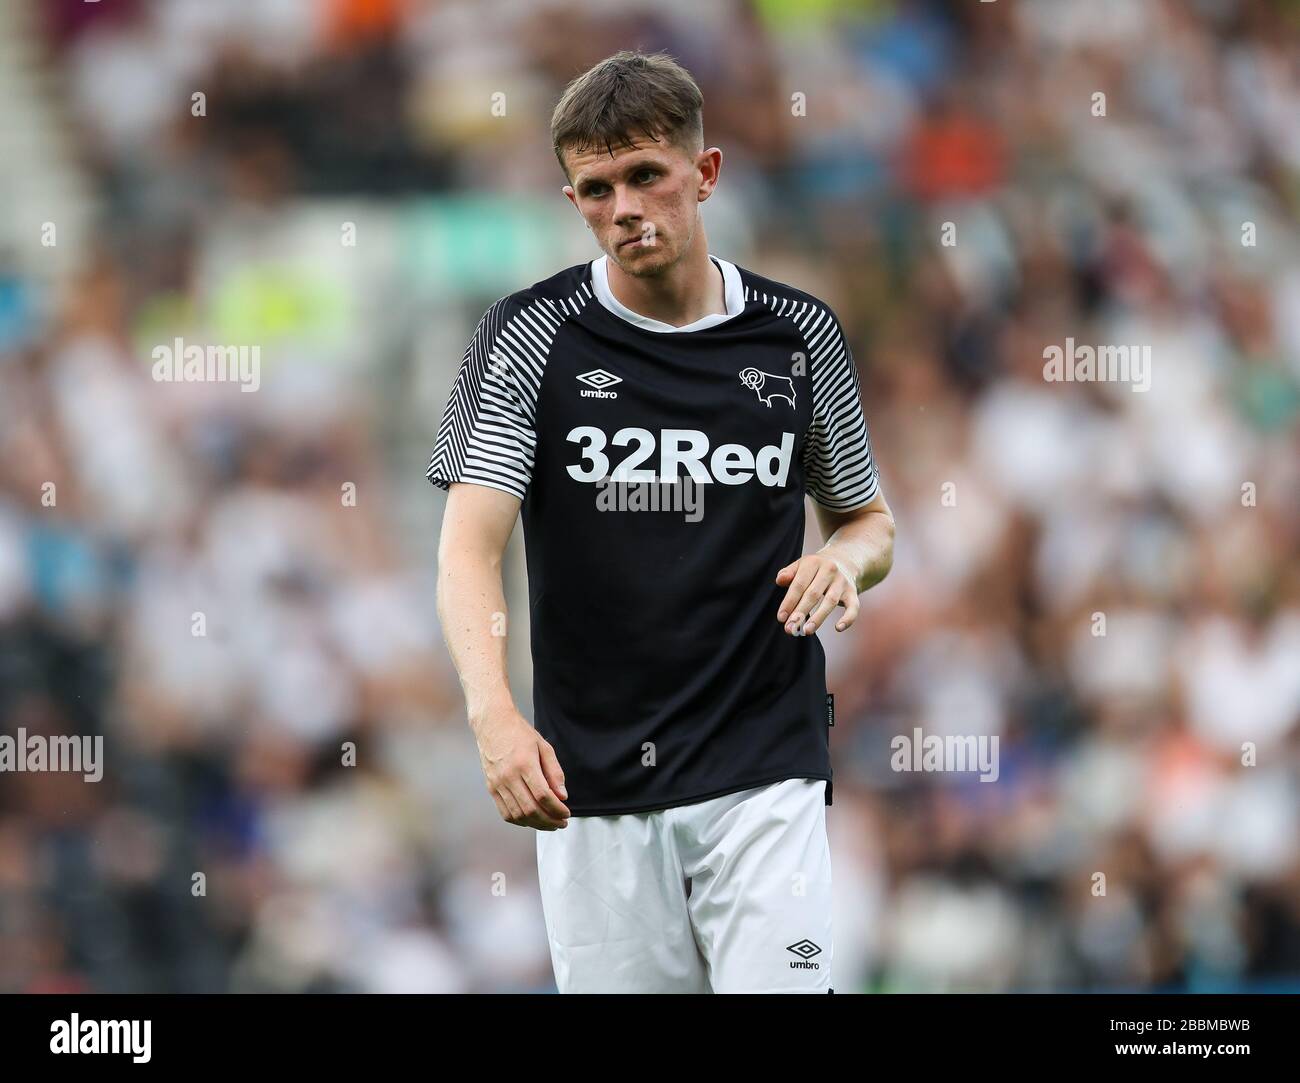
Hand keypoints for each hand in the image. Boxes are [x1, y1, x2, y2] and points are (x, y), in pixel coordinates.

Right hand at [471, 707, 570, 829]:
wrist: (492, 724)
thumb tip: (562, 796)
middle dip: (549, 821)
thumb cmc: (520, 733)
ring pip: (518, 815)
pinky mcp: (491, 788)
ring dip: (536, 824)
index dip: (557, 809)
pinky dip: (520, 821)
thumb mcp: (544, 747)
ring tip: (549, 824)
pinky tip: (532, 820)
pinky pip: (505, 813)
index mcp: (524, 764)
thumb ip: (555, 772)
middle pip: (531, 809)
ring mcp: (497, 784)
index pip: (543, 796)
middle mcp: (509, 776)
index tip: (566, 813)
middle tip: (561, 823)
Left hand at [774, 551, 859, 635]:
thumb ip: (788, 573)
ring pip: (830, 602)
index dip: (789, 602)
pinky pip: (853, 607)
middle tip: (790, 628)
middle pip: (813, 594)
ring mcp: (842, 582)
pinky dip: (848, 618)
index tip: (781, 618)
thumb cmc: (814, 569)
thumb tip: (780, 580)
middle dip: (800, 612)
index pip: (799, 584)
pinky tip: (838, 628)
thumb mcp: (801, 566)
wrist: (843, 561)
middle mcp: (829, 570)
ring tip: (807, 631)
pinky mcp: (853, 592)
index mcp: (813, 562)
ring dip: (818, 618)